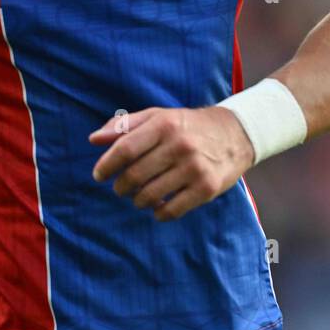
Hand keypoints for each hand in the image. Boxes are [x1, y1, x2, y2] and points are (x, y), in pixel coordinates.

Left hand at [89, 105, 255, 220]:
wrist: (235, 133)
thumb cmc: (187, 126)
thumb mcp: (158, 116)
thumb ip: (124, 125)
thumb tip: (93, 139)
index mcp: (164, 124)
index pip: (125, 148)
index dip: (106, 165)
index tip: (99, 175)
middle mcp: (179, 145)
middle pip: (134, 176)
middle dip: (121, 187)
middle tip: (121, 188)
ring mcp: (194, 168)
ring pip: (150, 196)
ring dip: (138, 200)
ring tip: (139, 196)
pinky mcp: (206, 188)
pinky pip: (171, 210)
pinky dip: (158, 213)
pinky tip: (158, 206)